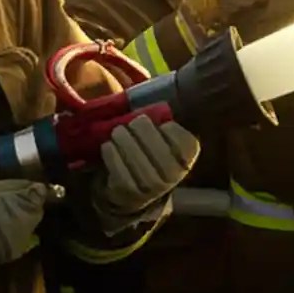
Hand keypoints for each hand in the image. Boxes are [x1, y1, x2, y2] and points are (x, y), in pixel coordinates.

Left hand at [94, 117, 198, 231]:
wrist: (135, 189)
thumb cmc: (150, 153)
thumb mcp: (163, 140)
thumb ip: (161, 122)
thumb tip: (150, 99)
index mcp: (186, 160)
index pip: (185, 144)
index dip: (172, 131)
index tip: (162, 124)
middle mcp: (172, 177)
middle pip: (160, 151)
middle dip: (144, 132)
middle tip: (134, 122)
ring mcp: (151, 187)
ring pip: (138, 162)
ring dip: (125, 142)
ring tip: (118, 131)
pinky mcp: (129, 193)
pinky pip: (120, 172)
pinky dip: (112, 156)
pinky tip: (108, 146)